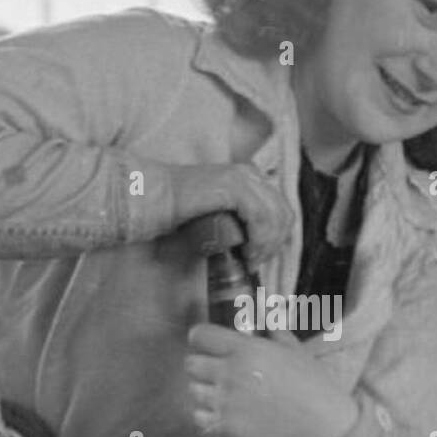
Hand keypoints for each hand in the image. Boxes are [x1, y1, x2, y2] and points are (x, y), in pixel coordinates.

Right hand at [169, 163, 293, 266]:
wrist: (152, 198)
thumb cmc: (178, 211)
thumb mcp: (219, 217)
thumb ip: (239, 224)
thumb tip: (257, 250)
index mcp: (250, 177)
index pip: (281, 209)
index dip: (277, 237)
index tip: (258, 257)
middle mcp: (250, 174)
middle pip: (284, 213)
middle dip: (275, 243)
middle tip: (254, 262)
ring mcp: (243, 177)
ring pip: (277, 216)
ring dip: (267, 245)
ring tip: (249, 260)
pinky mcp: (234, 186)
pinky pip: (262, 217)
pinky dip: (259, 239)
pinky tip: (246, 252)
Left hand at [185, 324, 359, 436]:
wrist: (323, 430)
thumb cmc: (314, 387)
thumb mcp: (296, 351)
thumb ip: (274, 329)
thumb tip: (265, 309)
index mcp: (246, 350)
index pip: (200, 335)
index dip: (201, 339)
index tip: (206, 345)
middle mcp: (230, 374)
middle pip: (191, 365)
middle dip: (203, 367)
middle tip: (219, 374)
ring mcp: (225, 403)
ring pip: (194, 392)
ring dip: (206, 393)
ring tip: (227, 397)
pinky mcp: (224, 429)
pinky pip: (200, 418)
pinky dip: (209, 417)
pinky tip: (228, 416)